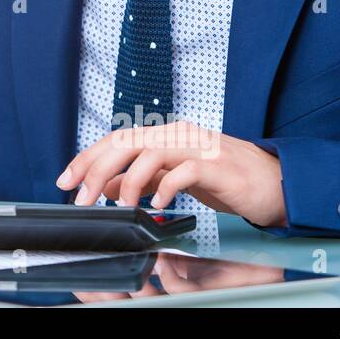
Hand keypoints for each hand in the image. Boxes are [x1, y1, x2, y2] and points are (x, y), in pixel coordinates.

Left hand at [55, 121, 287, 228]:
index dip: (87, 158)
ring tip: (117, 203)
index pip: (115, 140)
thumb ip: (143, 178)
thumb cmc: (224, 179)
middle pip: (126, 143)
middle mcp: (177, 135)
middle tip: (81, 196)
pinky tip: (157, 203)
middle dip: (97, 169)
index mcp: (164, 136)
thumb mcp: (174, 177)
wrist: (274, 182)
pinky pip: (185, 170)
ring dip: (128, 179)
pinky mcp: (218, 165)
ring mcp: (198, 147)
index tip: (65, 180)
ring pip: (151, 151)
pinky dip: (167, 186)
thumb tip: (109, 185)